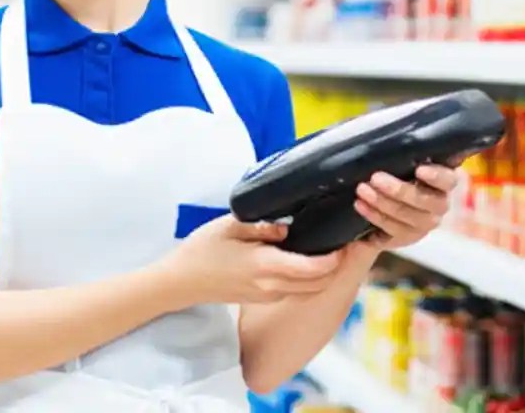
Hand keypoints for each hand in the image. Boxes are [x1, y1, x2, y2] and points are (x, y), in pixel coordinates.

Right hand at [157, 215, 344, 306]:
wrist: (182, 281)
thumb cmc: (202, 249)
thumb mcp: (230, 226)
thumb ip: (263, 226)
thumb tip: (290, 228)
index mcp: (266, 266)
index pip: (315, 268)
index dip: (335, 256)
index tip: (342, 238)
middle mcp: (272, 286)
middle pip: (320, 283)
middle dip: (335, 266)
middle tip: (340, 241)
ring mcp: (269, 295)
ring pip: (310, 289)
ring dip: (323, 274)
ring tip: (325, 248)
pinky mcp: (263, 298)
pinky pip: (296, 291)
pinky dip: (308, 278)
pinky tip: (303, 259)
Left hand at [353, 164, 460, 250]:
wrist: (376, 199)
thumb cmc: (392, 171)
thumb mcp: (398, 161)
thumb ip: (401, 154)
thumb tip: (386, 135)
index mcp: (442, 182)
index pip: (449, 180)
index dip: (437, 177)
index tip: (419, 170)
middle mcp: (438, 205)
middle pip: (427, 202)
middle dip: (400, 190)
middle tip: (375, 178)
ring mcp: (424, 224)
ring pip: (408, 217)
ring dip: (382, 203)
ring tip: (362, 190)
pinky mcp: (407, 238)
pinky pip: (393, 231)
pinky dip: (375, 217)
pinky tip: (360, 205)